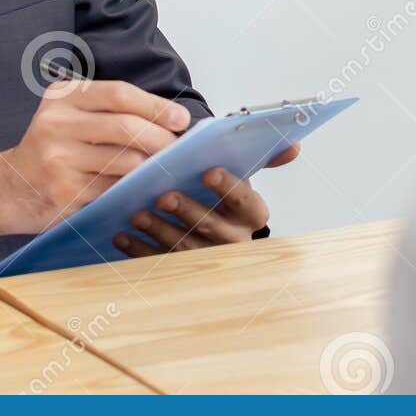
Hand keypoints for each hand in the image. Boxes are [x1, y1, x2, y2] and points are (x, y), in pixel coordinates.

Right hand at [0, 79, 190, 246]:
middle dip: (161, 139)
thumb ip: (108, 111)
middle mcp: (57, 125)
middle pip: (126, 127)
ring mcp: (59, 161)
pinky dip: (134, 189)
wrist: (7, 188)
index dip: (156, 106)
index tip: (181, 119)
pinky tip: (143, 189)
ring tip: (164, 168)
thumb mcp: (67, 115)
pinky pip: (114, 190)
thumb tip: (170, 120)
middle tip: (178, 149)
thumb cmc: (50, 149)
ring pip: (125, 161)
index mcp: (62, 97)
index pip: (119, 94)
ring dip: (153, 167)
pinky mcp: (65, 194)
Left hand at [113, 143, 299, 256]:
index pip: (247, 203)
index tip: (208, 172)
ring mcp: (206, 259)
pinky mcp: (178, 271)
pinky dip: (138, 250)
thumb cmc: (217, 185)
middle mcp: (235, 241)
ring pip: (184, 247)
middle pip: (212, 229)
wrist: (202, 208)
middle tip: (164, 195)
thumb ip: (264, 154)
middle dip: (187, 211)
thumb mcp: (239, 167)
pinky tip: (122, 235)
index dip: (228, 188)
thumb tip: (294, 145)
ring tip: (137, 213)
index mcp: (252, 214)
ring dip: (159, 230)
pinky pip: (158, 263)